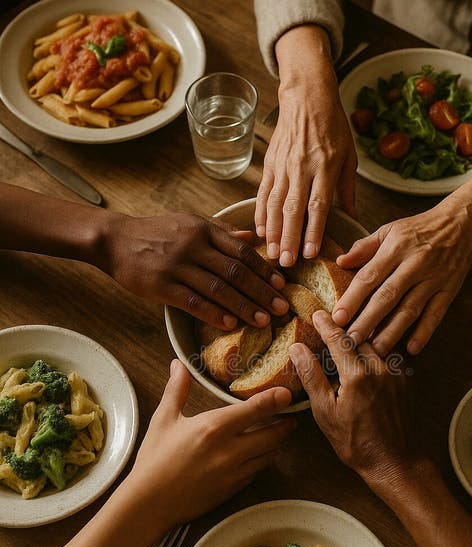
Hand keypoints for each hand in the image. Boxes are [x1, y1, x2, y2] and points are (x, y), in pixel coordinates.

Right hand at [104, 212, 288, 329]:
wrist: (114, 239)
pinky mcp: (161, 286)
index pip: (242, 251)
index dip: (264, 270)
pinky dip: (214, 314)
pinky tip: (230, 324)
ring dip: (244, 306)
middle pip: (236, 272)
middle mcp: (193, 246)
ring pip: (218, 289)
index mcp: (203, 229)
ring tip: (263, 321)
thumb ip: (221, 232)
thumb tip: (253, 238)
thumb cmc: (156, 232)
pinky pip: (193, 302)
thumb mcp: (190, 222)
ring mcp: (177, 266)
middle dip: (262, 292)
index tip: (282, 284)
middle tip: (282, 308)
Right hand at [124, 360, 294, 530]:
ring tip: (275, 434)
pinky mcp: (234, 489)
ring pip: (269, 454)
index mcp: (214, 427)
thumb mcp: (164, 420)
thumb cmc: (155, 460)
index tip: (286, 393)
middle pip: (273, 434)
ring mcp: (235, 471)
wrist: (150, 503)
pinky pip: (257, 471)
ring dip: (275, 443)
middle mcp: (230, 449)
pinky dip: (261, 460)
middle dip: (284, 424)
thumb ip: (177, 390)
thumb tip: (178, 365)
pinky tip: (255, 455)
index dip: (276, 399)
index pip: (256, 409)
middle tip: (288, 416)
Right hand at [256, 26, 356, 266]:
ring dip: (272, 231)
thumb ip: (348, 189)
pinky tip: (260, 231)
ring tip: (271, 253)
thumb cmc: (333, 127)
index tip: (310, 253)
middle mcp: (302, 168)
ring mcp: (283, 166)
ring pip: (275, 203)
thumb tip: (354, 219)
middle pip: (293, 209)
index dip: (313, 230)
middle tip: (285, 263)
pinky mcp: (270, 164)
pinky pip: (263, 192)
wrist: (307, 98)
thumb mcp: (349, 156)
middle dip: (289, 238)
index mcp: (325, 167)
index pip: (318, 205)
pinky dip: (260, 213)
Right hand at [289, 310, 417, 483]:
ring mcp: (398, 373)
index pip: (338, 339)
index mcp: (357, 375)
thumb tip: (297, 348)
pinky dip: (378, 349)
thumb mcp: (325, 412)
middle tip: (331, 319)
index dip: (325, 323)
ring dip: (364, 336)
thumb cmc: (355, 442)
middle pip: (361, 335)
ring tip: (349, 333)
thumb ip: (311, 376)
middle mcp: (381, 368)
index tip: (316, 313)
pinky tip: (369, 353)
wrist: (395, 462)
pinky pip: (391, 355)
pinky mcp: (408, 380)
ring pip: (378, 343)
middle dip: (345, 326)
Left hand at [332, 192, 471, 354]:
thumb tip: (340, 262)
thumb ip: (364, 247)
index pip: (370, 276)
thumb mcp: (390, 229)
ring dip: (392, 332)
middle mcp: (415, 264)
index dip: (353, 298)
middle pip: (388, 296)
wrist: (462, 222)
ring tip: (376, 350)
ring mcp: (434, 278)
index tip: (337, 317)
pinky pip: (436, 314)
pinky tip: (412, 349)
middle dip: (368, 320)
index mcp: (396, 247)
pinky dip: (425, 332)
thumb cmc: (419, 228)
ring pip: (410, 309)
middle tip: (351, 341)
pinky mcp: (449, 289)